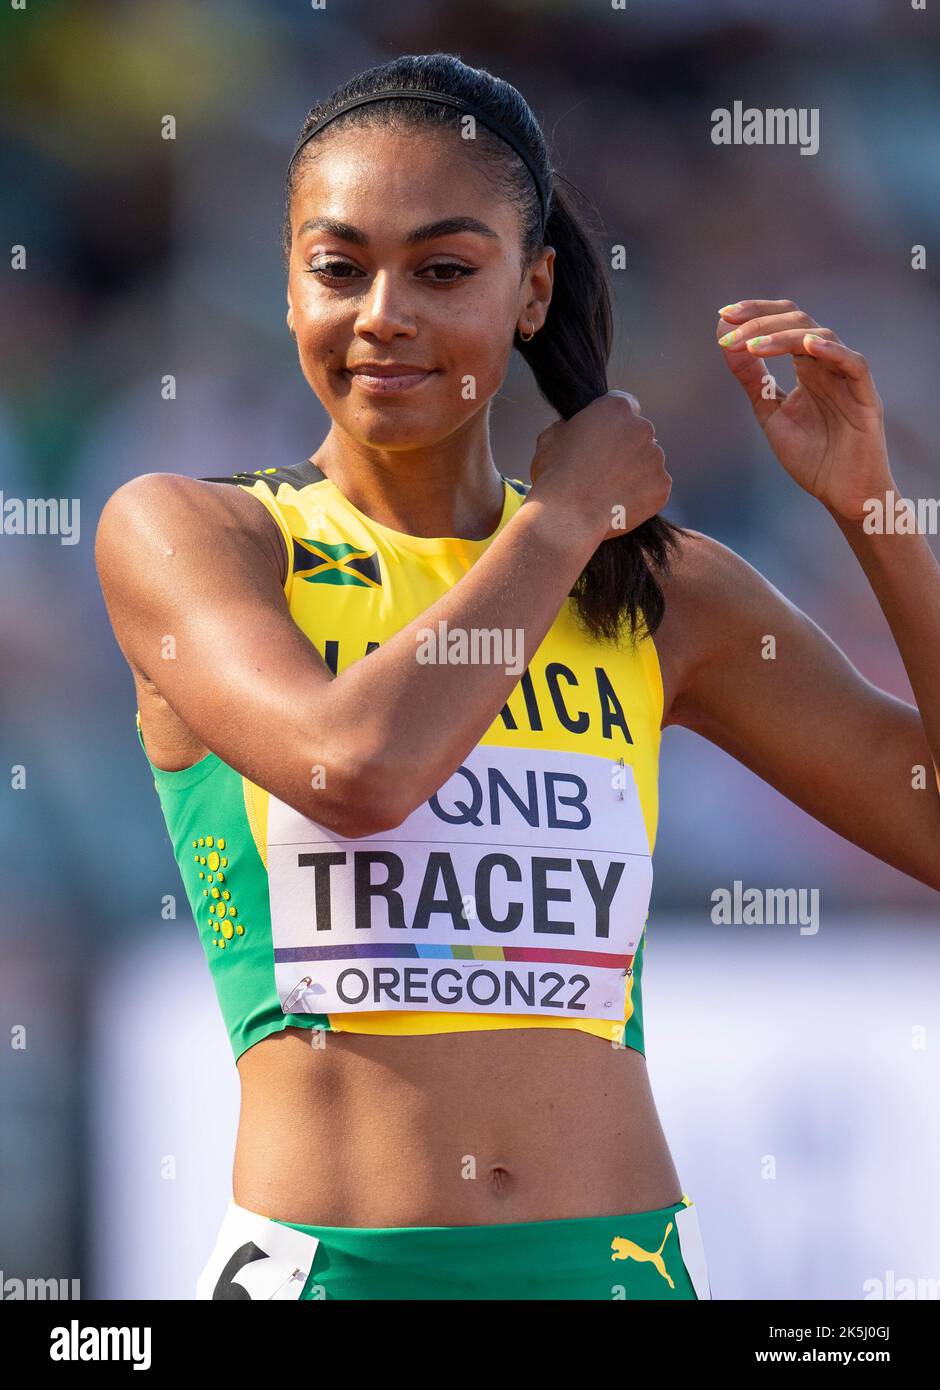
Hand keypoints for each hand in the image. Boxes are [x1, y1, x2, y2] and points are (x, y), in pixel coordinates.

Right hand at [529, 391, 671, 543]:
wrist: (567, 516)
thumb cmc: (554, 475)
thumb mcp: (551, 437)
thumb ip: (571, 426)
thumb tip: (572, 429)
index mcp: (616, 408)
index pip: (624, 405)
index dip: (613, 423)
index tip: (604, 438)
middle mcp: (642, 428)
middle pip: (639, 434)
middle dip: (625, 448)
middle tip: (603, 469)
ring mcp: (656, 458)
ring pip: (647, 462)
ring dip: (634, 472)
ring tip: (608, 491)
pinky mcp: (662, 486)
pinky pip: (654, 487)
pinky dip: (641, 495)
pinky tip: (619, 503)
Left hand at [716, 298, 891, 520]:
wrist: (842, 493)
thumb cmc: (812, 456)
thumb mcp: (770, 412)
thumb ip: (752, 380)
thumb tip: (726, 343)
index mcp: (807, 367)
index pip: (783, 323)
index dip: (755, 313)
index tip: (723, 317)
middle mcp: (827, 364)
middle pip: (798, 321)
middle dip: (760, 320)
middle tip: (730, 330)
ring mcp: (846, 377)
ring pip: (820, 336)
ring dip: (783, 337)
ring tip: (753, 346)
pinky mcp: (865, 396)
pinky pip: (854, 363)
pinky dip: (832, 351)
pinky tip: (806, 346)